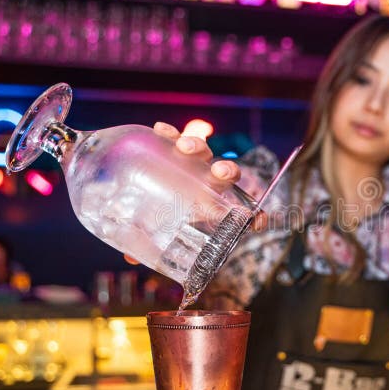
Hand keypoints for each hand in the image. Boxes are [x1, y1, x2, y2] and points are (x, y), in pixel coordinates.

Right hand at [122, 122, 265, 265]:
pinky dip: (171, 134)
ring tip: (185, 147)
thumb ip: (146, 245)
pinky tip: (161, 130)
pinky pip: (176, 138)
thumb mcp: (152, 233)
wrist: (134, 183)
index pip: (238, 212)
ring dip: (198, 147)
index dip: (253, 218)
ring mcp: (191, 164)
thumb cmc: (153, 213)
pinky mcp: (172, 148)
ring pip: (204, 152)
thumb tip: (130, 259)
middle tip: (219, 173)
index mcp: (208, 208)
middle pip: (226, 175)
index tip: (258, 221)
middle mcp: (205, 184)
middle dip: (227, 171)